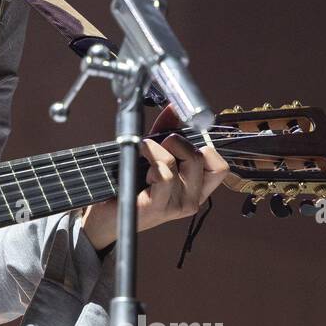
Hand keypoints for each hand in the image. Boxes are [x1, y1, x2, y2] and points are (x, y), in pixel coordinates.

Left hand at [80, 132, 229, 251]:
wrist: (105, 217)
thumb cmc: (130, 186)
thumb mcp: (152, 156)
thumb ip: (165, 132)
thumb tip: (173, 108)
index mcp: (196, 190)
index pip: (220, 166)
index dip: (203, 146)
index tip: (179, 140)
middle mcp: (191, 200)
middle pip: (201, 157)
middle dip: (177, 141)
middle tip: (156, 145)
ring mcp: (176, 206)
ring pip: (185, 162)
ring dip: (161, 148)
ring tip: (144, 153)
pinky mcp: (157, 207)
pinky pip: (165, 174)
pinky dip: (152, 158)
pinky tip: (140, 159)